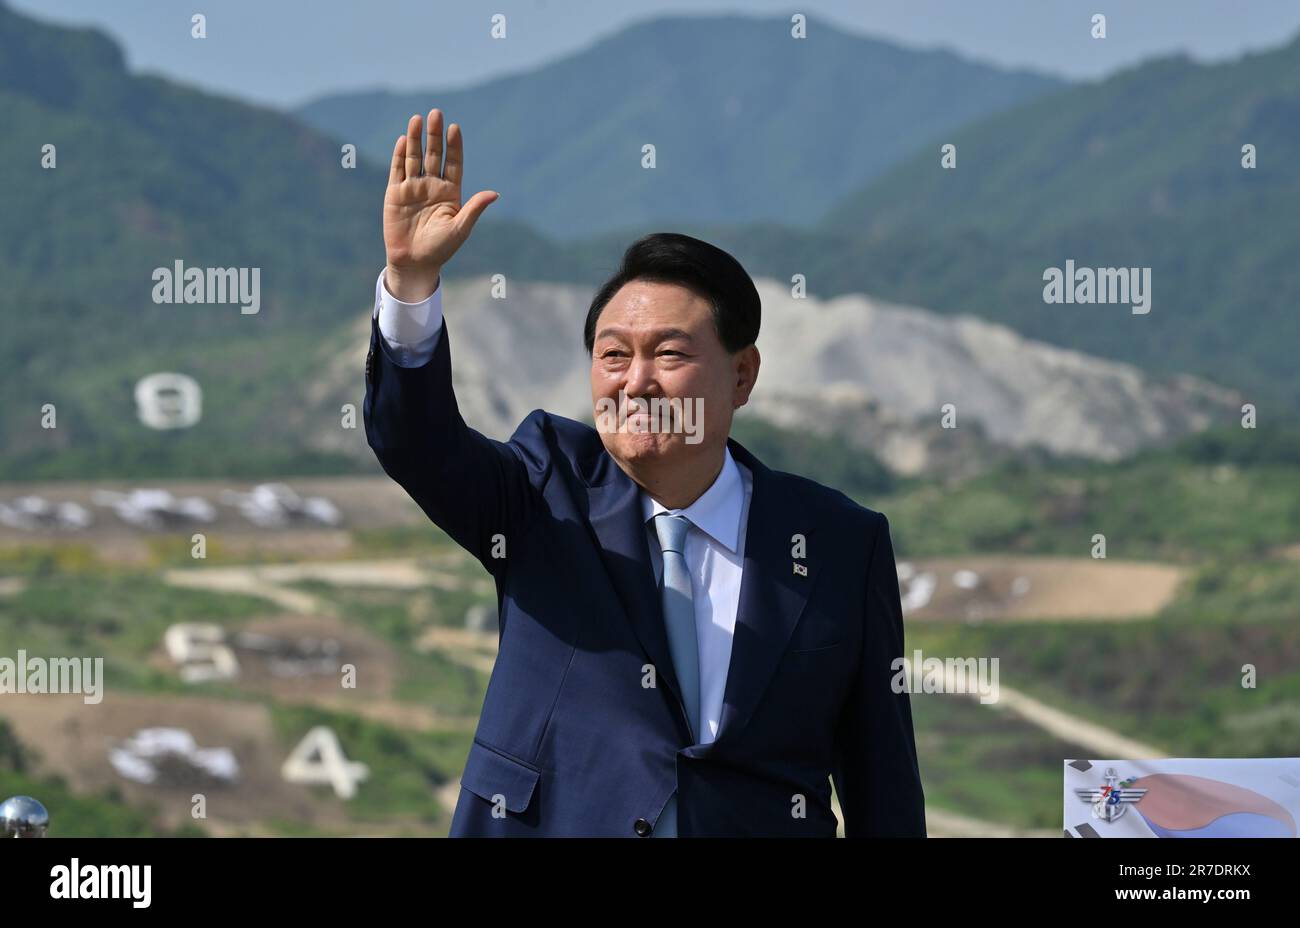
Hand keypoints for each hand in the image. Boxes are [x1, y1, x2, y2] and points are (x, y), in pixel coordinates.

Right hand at [383, 109, 497, 300]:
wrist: (414, 263)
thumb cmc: (440, 249)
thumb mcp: (460, 229)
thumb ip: (474, 209)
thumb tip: (495, 193)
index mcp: (450, 193)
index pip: (453, 163)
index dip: (454, 146)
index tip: (455, 128)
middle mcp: (432, 186)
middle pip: (434, 155)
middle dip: (435, 135)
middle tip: (436, 114)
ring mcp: (413, 188)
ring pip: (414, 158)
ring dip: (415, 139)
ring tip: (418, 119)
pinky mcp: (395, 194)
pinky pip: (397, 170)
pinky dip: (399, 155)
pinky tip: (402, 140)